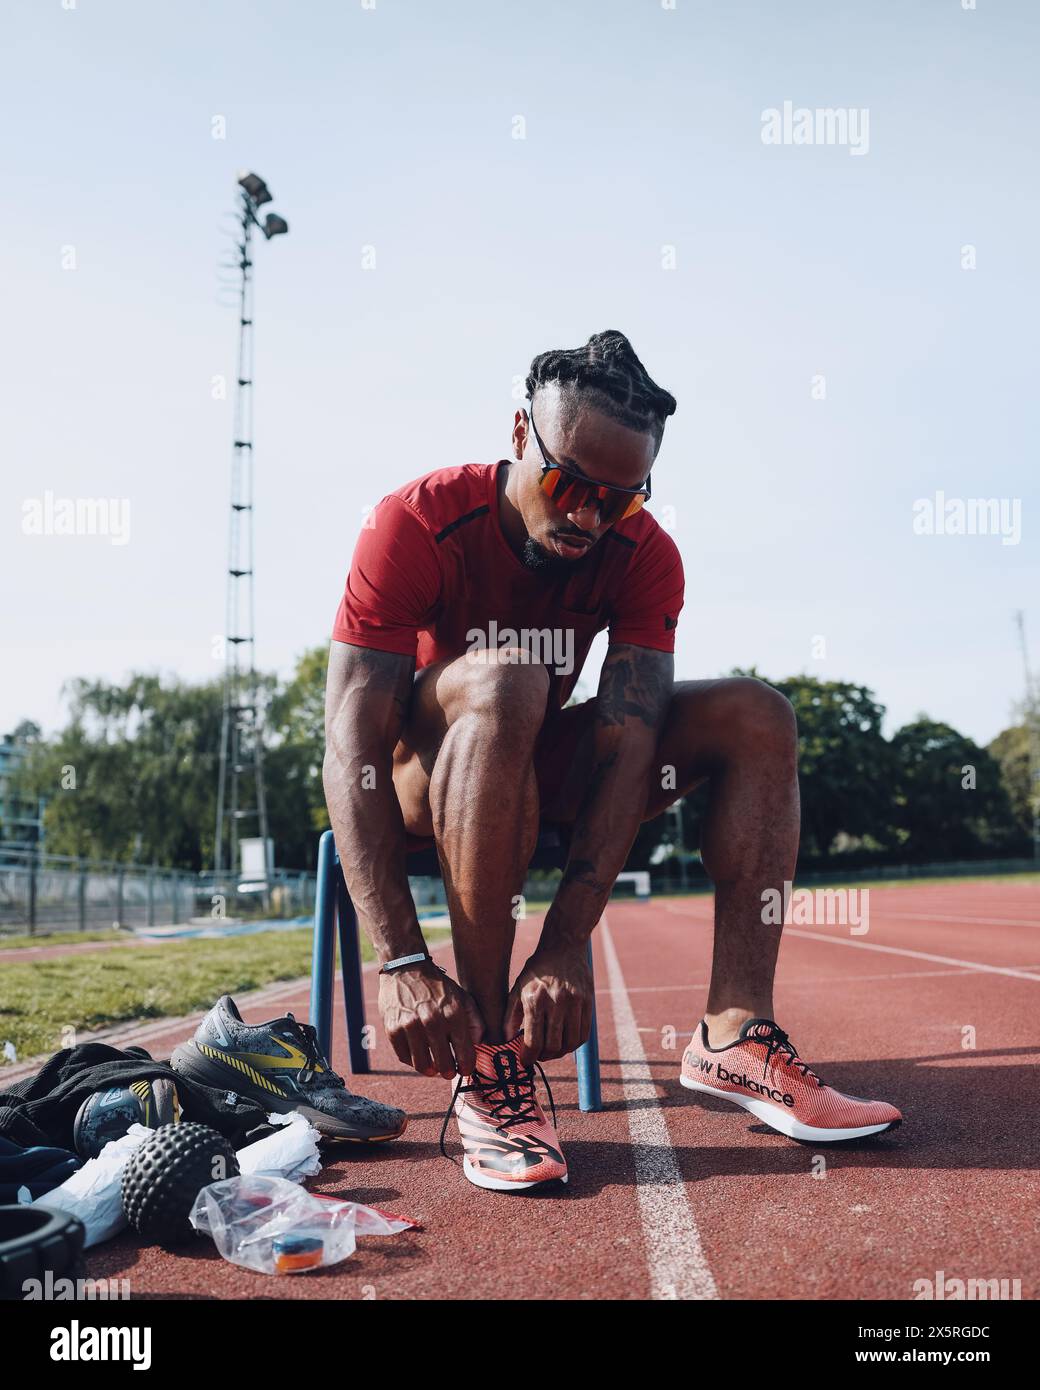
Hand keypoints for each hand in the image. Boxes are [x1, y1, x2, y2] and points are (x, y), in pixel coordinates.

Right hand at [379, 963, 483, 1078]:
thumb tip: (479, 1044)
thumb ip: (475, 1021)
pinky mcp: (393, 1029)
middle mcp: (432, 1022)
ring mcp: (411, 1027)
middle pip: (444, 1065)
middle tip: (449, 1071)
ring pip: (422, 1065)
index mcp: (453, 1015)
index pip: (465, 1054)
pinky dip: (412, 1060)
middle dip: (449, 1072)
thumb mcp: (462, 997)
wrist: (406, 968)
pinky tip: (418, 1055)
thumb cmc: (437, 986)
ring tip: (433, 1068)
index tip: (465, 1069)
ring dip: (430, 1070)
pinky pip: (404, 1057)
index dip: (466, 1067)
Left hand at [503, 943, 593, 1062]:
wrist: (564, 947)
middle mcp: (556, 1002)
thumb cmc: (537, 969)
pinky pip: (583, 1034)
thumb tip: (506, 1040)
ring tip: (550, 1050)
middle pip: (552, 1046)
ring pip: (570, 1043)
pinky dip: (573, 1044)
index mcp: (535, 1000)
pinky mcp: (588, 1002)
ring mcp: (575, 1002)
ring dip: (559, 1053)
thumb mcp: (518, 988)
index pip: (533, 1041)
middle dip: (543, 1056)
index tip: (525, 1060)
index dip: (528, 1056)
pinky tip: (564, 1042)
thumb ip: (510, 1015)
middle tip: (537, 1056)